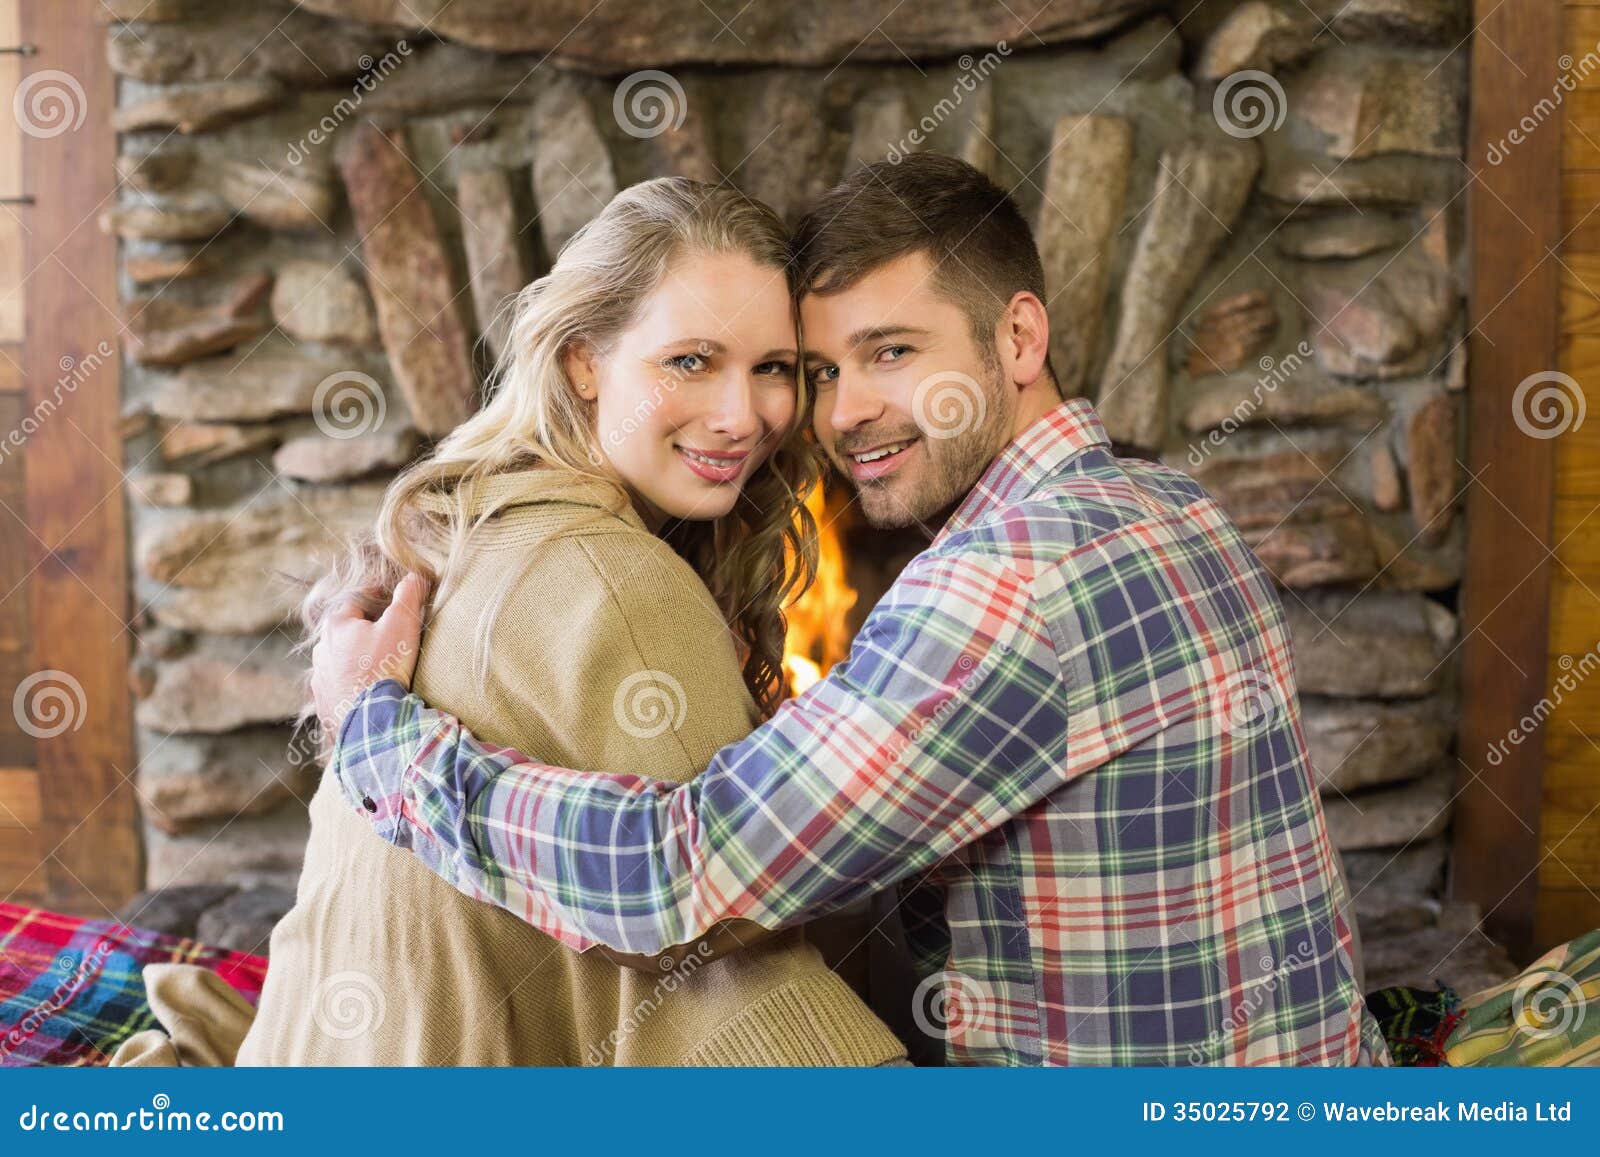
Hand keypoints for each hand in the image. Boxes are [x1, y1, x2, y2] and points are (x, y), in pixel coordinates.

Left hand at [311, 572, 428, 743]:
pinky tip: (365, 692)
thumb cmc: (384, 666)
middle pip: (345, 631)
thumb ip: (408, 596)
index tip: (391, 596)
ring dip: (354, 659)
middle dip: (364, 629)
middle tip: (387, 632)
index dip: (376, 595)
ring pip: (338, 660)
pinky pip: (337, 688)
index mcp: (336, 625)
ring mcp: (320, 679)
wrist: (370, 718)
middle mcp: (322, 650)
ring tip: (376, 665)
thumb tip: (415, 576)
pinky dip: (350, 685)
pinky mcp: (324, 703)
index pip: (356, 600)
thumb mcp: (402, 623)